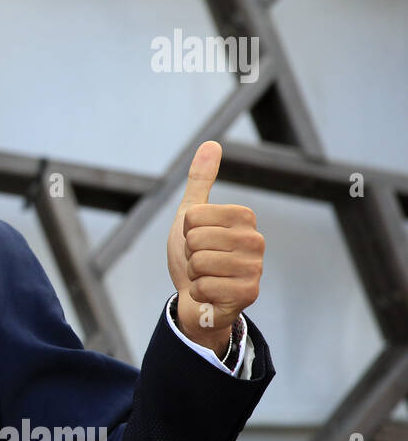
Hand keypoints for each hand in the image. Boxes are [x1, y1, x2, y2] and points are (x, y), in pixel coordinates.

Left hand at [166, 141, 263, 356]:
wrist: (197, 297)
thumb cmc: (195, 254)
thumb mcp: (191, 214)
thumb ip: (201, 180)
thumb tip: (211, 143)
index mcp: (244, 217)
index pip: (194, 217)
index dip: (185, 231)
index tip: (196, 239)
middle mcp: (256, 240)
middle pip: (195, 239)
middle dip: (189, 254)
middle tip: (200, 261)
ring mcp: (255, 268)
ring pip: (199, 263)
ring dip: (193, 274)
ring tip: (205, 276)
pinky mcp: (249, 293)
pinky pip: (204, 287)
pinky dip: (199, 292)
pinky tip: (211, 293)